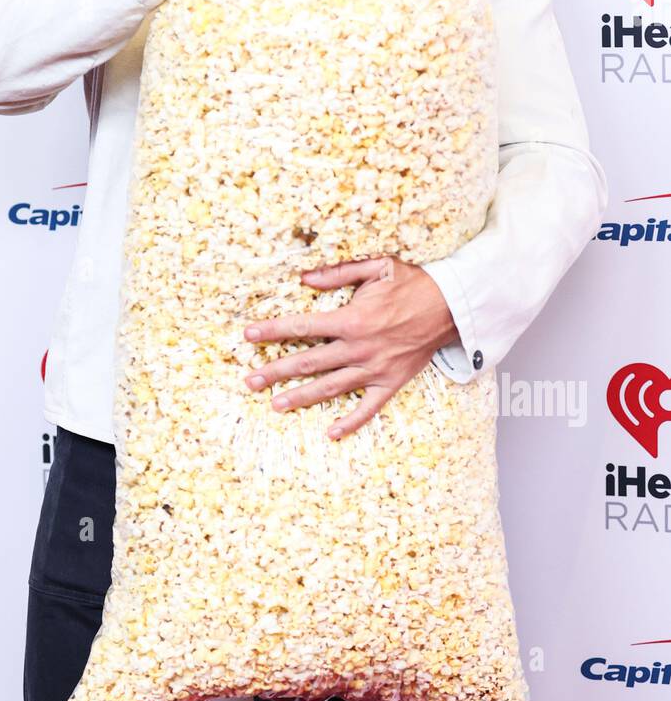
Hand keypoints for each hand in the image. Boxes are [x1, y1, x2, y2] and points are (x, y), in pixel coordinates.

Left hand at [242, 257, 460, 440]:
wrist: (452, 306)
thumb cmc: (414, 283)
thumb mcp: (377, 267)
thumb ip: (338, 273)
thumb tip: (304, 278)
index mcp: (352, 319)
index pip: (302, 327)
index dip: (272, 331)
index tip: (248, 336)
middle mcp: (359, 348)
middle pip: (308, 363)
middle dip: (276, 371)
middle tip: (250, 381)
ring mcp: (375, 369)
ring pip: (330, 387)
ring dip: (301, 397)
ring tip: (276, 404)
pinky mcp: (391, 383)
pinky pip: (368, 408)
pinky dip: (350, 422)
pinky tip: (331, 433)